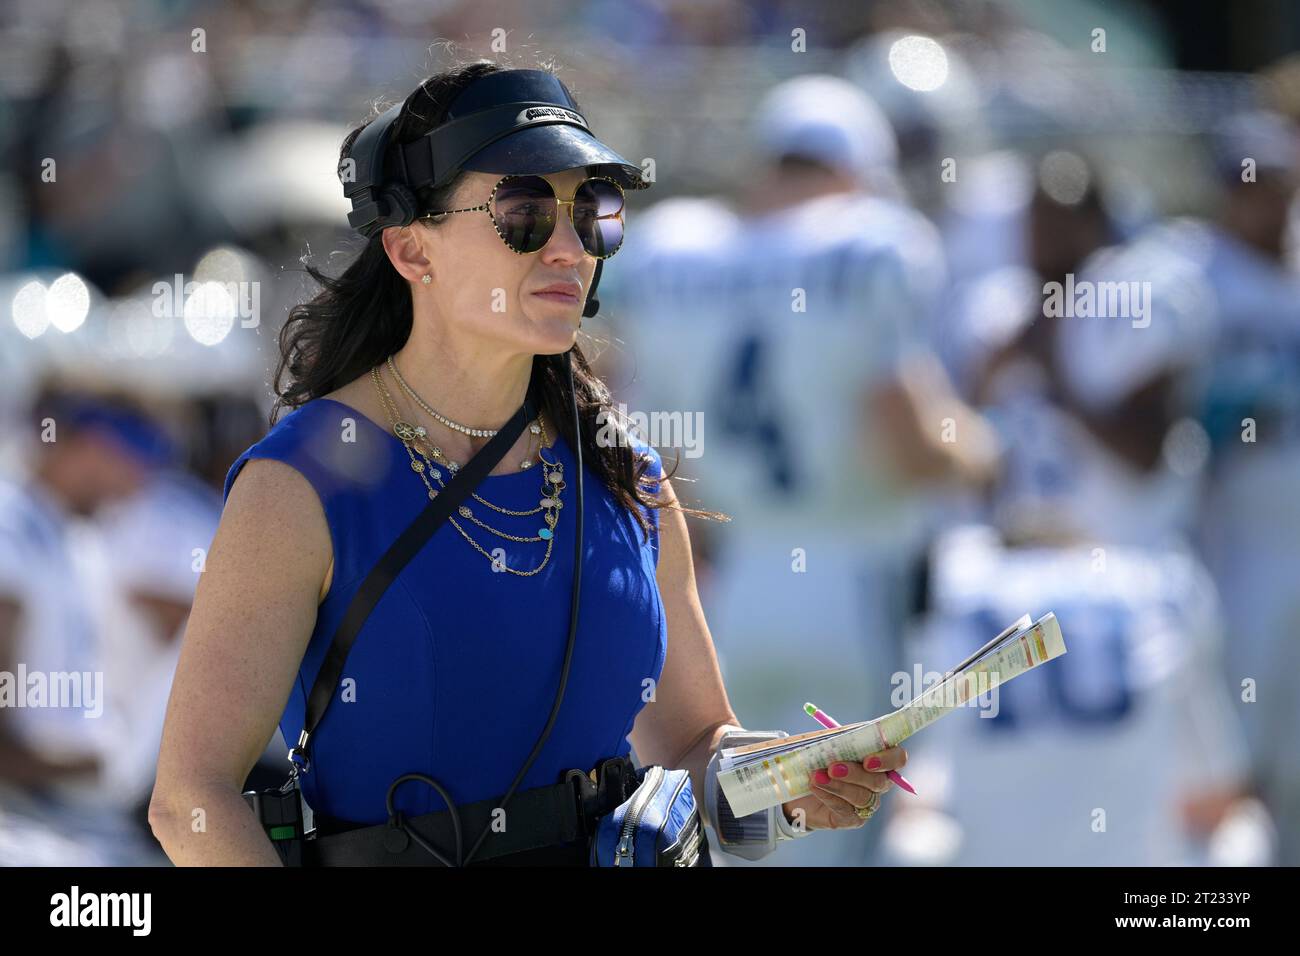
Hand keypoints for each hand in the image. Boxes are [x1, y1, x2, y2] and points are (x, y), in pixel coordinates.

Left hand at [780, 746, 907, 832]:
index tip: (868, 760)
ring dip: (837, 785)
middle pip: (880, 781)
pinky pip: (845, 810)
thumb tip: (834, 735)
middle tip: (833, 767)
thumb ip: (834, 737)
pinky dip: (828, 796)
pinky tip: (814, 786)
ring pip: (861, 797)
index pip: (898, 758)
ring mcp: (868, 802)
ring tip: (816, 776)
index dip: (888, 760)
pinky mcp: (853, 818)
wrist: (799, 787)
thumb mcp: (823, 742)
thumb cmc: (817, 757)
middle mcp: (879, 781)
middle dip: (855, 774)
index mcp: (879, 756)